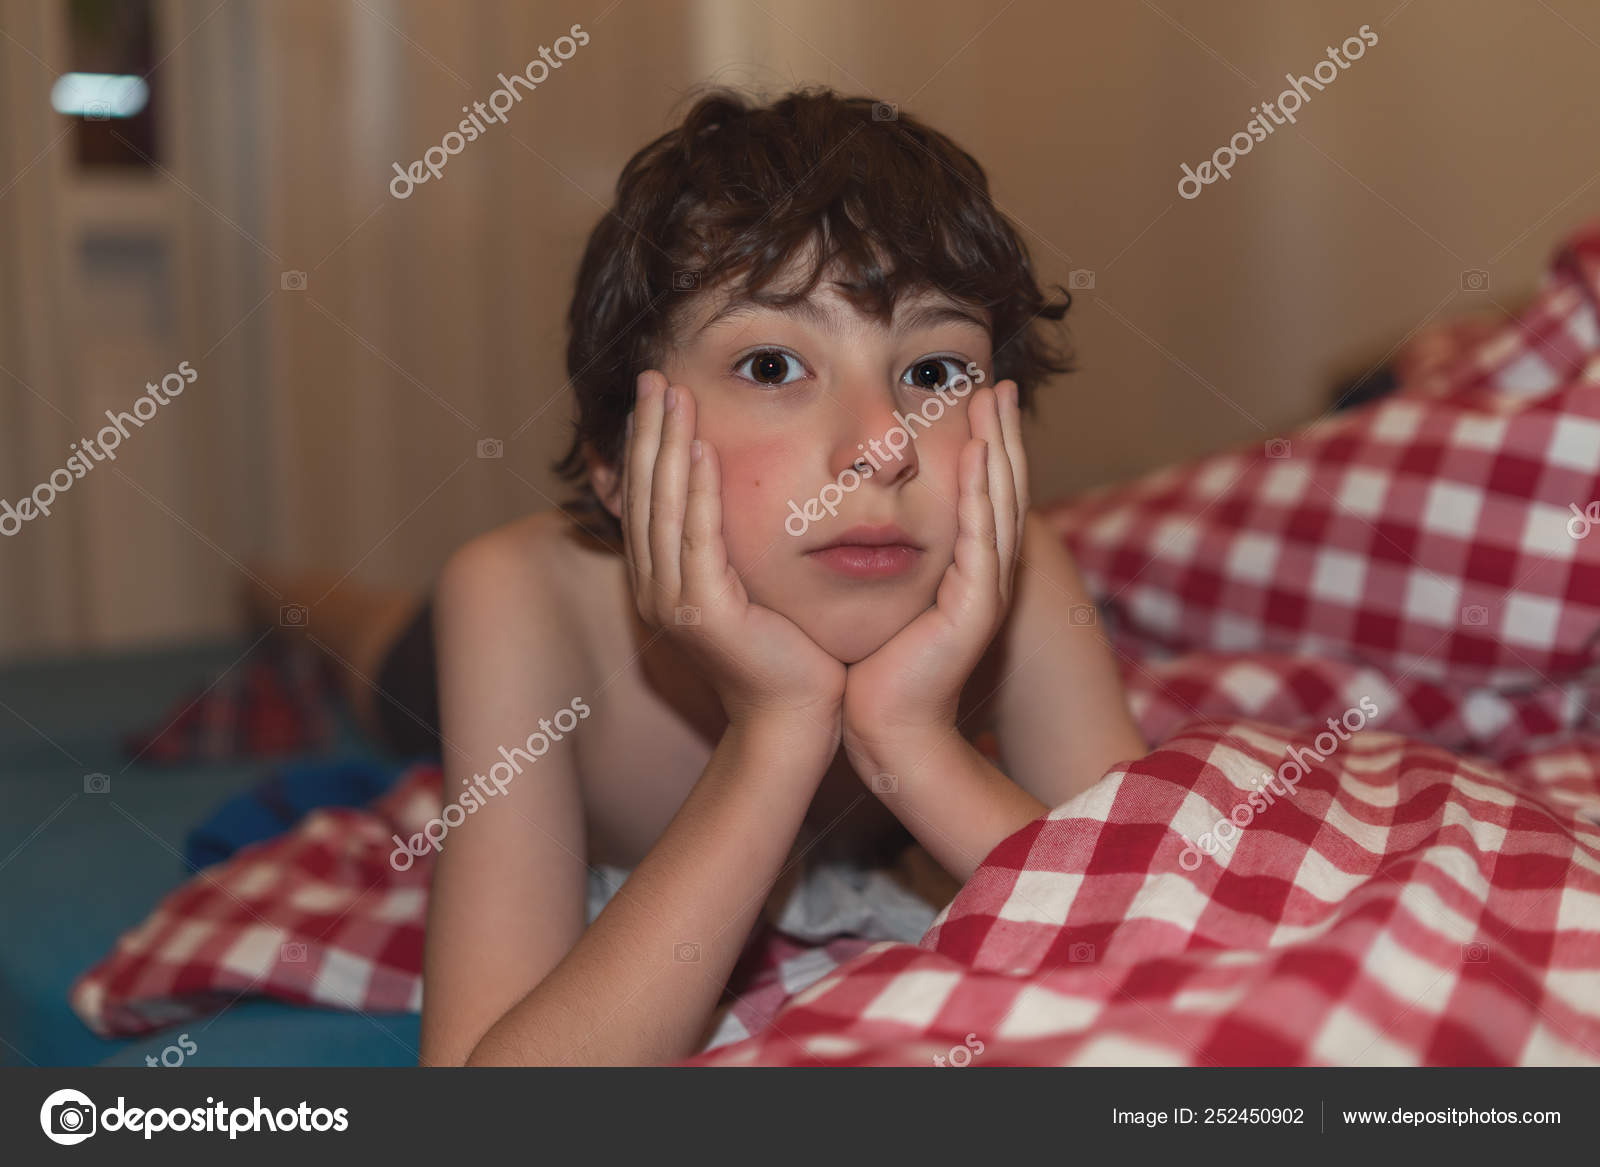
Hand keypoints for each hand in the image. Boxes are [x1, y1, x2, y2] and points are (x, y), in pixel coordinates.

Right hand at [621, 370, 845, 740]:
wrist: (796, 719)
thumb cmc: (788, 653)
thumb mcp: (753, 586)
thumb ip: (735, 544)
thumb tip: (740, 494)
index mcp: (662, 579)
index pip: (649, 496)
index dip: (650, 441)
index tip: (659, 391)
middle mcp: (655, 587)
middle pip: (645, 492)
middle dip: (649, 430)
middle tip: (654, 375)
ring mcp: (673, 601)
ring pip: (665, 507)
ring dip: (668, 446)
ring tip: (673, 394)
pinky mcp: (703, 611)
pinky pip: (697, 538)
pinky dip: (698, 491)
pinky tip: (701, 449)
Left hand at [841, 380, 1026, 766]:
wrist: (885, 729)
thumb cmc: (872, 669)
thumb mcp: (881, 598)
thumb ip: (881, 559)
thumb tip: (850, 520)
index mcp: (966, 572)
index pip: (981, 496)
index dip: (985, 446)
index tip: (976, 397)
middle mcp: (985, 576)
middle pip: (1003, 490)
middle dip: (1003, 434)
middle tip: (999, 384)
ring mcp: (986, 591)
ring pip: (1000, 504)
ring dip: (1000, 449)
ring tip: (994, 402)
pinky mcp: (976, 608)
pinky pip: (982, 538)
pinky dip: (982, 494)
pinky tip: (979, 455)